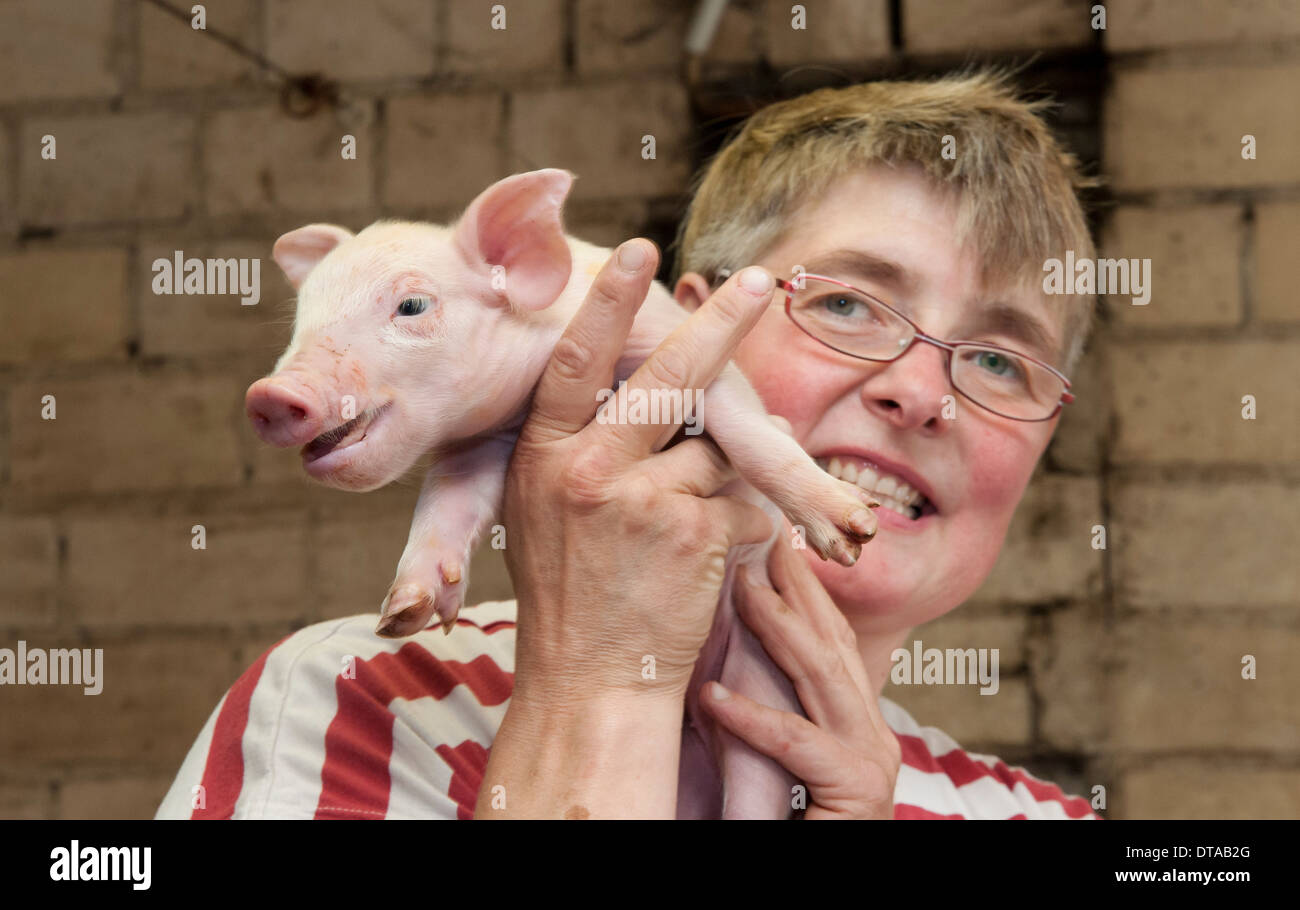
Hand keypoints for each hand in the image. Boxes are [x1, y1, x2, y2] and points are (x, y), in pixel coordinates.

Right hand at [477, 239, 778, 817]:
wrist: (589, 683)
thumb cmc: (565, 594)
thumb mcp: (540, 510)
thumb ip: (576, 448)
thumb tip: (635, 388)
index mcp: (544, 458)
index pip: (574, 364)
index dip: (606, 305)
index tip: (637, 252)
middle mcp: (588, 471)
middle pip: (668, 379)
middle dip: (719, 327)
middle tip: (757, 281)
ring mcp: (642, 503)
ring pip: (717, 452)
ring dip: (719, 482)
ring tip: (673, 535)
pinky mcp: (693, 536)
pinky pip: (744, 501)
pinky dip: (739, 525)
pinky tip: (702, 562)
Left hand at [701, 525, 901, 819]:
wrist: (829, 861)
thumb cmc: (797, 821)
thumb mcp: (782, 753)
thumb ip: (767, 709)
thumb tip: (715, 664)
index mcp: (857, 718)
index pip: (832, 640)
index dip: (807, 590)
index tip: (777, 544)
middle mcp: (871, 730)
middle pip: (833, 643)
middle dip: (797, 589)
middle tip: (763, 540)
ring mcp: (869, 758)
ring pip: (822, 678)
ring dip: (779, 630)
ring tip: (740, 590)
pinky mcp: (854, 791)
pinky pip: (799, 745)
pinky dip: (754, 720)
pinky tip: (713, 700)